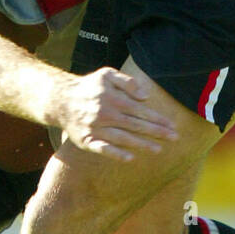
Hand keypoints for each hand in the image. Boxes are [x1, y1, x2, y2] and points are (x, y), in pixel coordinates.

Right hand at [54, 68, 179, 160]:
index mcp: (113, 99)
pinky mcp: (86, 140)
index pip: (140, 110)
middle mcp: (106, 114)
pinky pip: (103, 148)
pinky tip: (130, 158)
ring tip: (158, 149)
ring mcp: (96, 128)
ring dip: (141, 144)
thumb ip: (127, 82)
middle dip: (156, 132)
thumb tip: (145, 96)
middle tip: (174, 137)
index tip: (172, 125)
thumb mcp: (106, 74)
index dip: (157, 118)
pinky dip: (116, 154)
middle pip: (135, 124)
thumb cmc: (88, 86)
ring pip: (122, 137)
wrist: (60, 99)